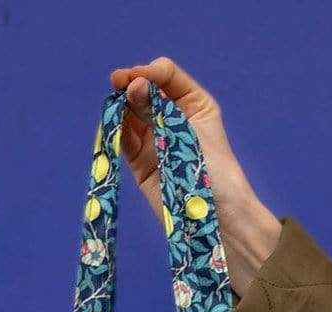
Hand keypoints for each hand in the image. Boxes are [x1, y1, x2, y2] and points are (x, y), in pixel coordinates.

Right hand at [109, 57, 281, 298]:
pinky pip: (124, 141)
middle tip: (118, 83)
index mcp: (193, 104)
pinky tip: (113, 122)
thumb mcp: (191, 134)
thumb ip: (161, 110)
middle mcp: (172, 119)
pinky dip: (116, 131)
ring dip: (121, 107)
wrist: (218, 221)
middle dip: (131, 85)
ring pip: (131, 115)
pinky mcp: (141, 164)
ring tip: (116, 103)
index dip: (150, 72)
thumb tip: (133, 86)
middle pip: (145, 92)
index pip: (166, 76)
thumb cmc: (217, 175)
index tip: (138, 77)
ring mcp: (154, 141)